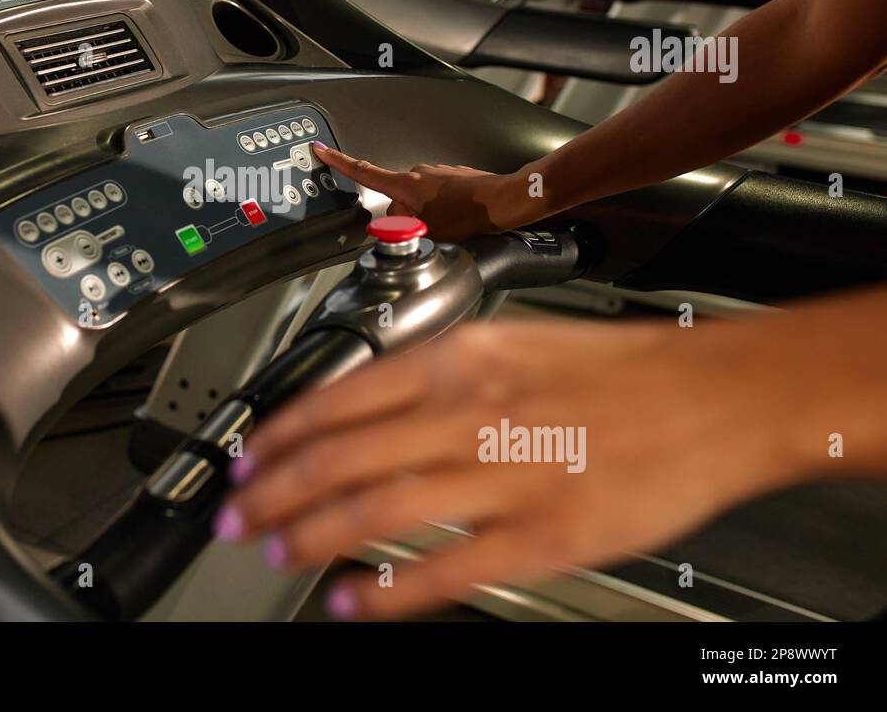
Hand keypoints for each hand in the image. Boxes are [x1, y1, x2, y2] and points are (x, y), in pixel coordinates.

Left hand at [213, 317, 815, 619]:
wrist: (708, 395)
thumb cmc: (614, 369)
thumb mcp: (505, 342)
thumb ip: (430, 375)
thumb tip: (359, 408)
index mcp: (456, 360)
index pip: (334, 399)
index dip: (274, 436)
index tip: (243, 459)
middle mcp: (467, 412)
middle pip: (338, 458)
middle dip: (271, 492)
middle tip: (236, 518)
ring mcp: (504, 476)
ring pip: (376, 510)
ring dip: (313, 536)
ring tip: (276, 553)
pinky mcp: (543, 534)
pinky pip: (447, 569)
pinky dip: (388, 591)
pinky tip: (353, 602)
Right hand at [313, 143, 542, 241]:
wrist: (508, 201)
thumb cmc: (474, 214)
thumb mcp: (430, 229)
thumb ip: (405, 225)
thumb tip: (396, 224)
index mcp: (408, 184)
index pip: (364, 172)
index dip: (339, 163)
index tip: (322, 151)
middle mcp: (420, 172)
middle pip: (396, 198)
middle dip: (405, 215)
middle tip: (428, 230)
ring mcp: (438, 172)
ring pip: (418, 198)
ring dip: (427, 213)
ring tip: (451, 226)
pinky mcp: (454, 176)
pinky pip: (438, 195)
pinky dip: (444, 207)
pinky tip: (460, 218)